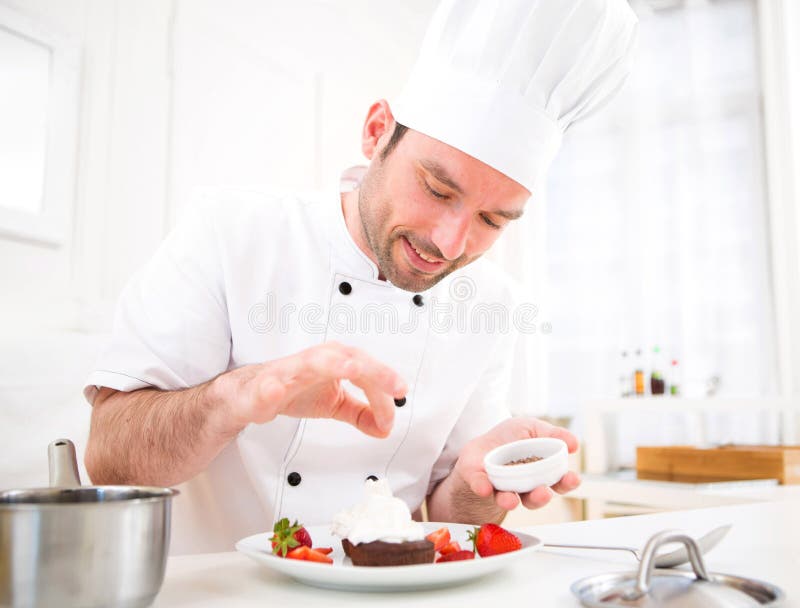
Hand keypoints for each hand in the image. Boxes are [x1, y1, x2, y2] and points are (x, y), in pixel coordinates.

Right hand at [218, 342, 406, 437]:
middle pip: (350, 359)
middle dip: (375, 371)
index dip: (385, 391)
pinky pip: (268, 386)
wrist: (251, 395)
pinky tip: (277, 392)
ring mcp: (290, 371)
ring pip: (311, 362)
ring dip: (332, 364)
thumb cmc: (295, 389)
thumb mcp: (335, 402)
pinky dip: (272, 388)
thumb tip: (386, 426)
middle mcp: (316, 360)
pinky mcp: (264, 387)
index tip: (395, 412)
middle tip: (396, 386)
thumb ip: (362, 412)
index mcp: (336, 360)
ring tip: (351, 369)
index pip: (368, 373)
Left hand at [454, 417, 580, 510]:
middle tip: (543, 492)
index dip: (567, 482)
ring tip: (511, 500)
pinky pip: (480, 486)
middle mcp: (523, 487)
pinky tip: (484, 488)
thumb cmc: (511, 438)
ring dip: (510, 500)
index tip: (572, 478)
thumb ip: (552, 434)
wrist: (483, 445)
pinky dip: (482, 487)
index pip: (558, 483)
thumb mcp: (532, 428)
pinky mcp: (479, 483)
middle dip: (540, 497)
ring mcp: (501, 488)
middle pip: (535, 498)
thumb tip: (574, 443)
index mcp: (541, 475)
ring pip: (509, 499)